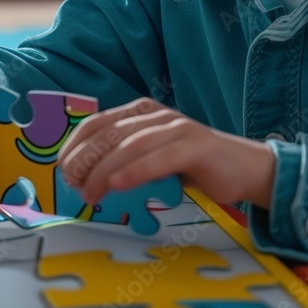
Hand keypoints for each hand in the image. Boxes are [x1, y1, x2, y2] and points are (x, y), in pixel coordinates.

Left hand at [57, 97, 275, 209]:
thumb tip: (83, 178)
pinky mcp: (195, 146)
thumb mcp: (152, 158)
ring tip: (90, 193)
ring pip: (130, 146)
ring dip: (104, 171)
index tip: (61, 169)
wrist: (245, 169)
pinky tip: (118, 184)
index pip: (97, 123)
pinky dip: (136, 171)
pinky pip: (159, 157)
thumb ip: (124, 159)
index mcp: (140, 113)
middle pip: (109, 134)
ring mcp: (176, 128)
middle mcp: (156, 115)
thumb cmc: (193, 167)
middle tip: (72, 186)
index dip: (74, 145)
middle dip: (85, 160)